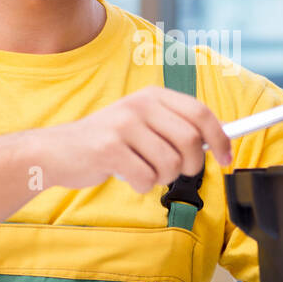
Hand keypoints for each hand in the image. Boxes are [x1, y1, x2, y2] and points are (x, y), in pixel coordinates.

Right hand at [41, 86, 233, 194]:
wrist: (57, 151)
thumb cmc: (107, 142)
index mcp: (153, 96)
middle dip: (190, 165)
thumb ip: (174, 128)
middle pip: (190, 141)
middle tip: (177, 172)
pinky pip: (145, 178)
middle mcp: (139, 105)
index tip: (226, 158)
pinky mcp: (108, 148)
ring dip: (162, 177)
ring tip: (143, 170)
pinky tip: (126, 175)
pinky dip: (141, 185)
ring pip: (170, 164)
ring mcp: (123, 125)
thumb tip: (217, 142)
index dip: (220, 138)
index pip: (200, 113)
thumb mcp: (141, 124)